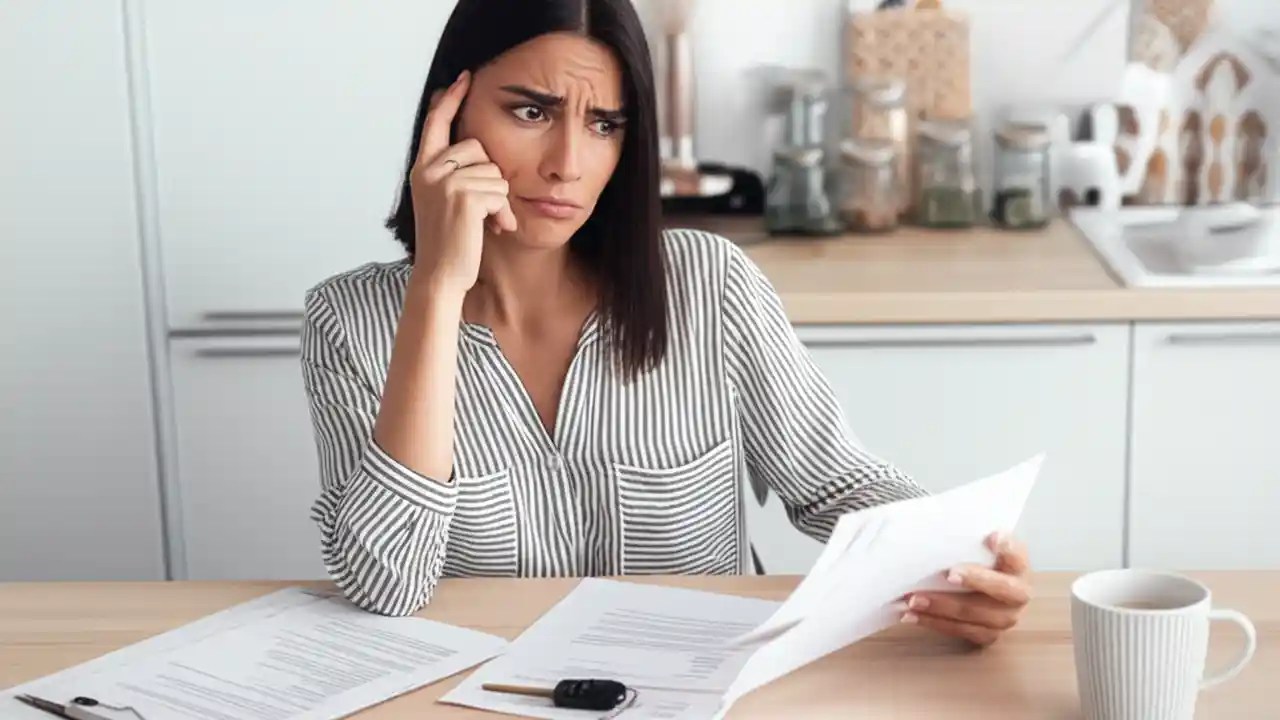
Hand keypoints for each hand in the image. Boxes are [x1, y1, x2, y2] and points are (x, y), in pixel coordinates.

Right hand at [409, 70, 517, 296]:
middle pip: (478, 148)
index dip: (451, 99)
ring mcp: (445, 182)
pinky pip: (500, 192)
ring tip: (487, 224)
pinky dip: (503, 213)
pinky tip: (494, 229)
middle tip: (487, 209)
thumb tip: (483, 155)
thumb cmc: (449, 244)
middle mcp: (429, 171)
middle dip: (491, 178)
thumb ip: (457, 175)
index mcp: (423, 169)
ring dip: (499, 201)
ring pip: (494, 172)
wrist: (441, 276)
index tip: (464, 79)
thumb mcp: (446, 202)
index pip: (436, 122)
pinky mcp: (464, 197)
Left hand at [901, 532, 1031, 647]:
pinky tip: (912, 616)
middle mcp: (1019, 594)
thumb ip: (970, 537)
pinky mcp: (988, 635)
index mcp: (1018, 565)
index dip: (1007, 548)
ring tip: (914, 600)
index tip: (991, 537)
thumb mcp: (977, 544)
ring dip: (942, 608)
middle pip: (1001, 589)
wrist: (983, 585)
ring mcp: (1005, 618)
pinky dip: (935, 623)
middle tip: (947, 575)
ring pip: (977, 616)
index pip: (1017, 554)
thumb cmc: (977, 560)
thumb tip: (945, 521)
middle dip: (973, 581)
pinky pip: (962, 632)